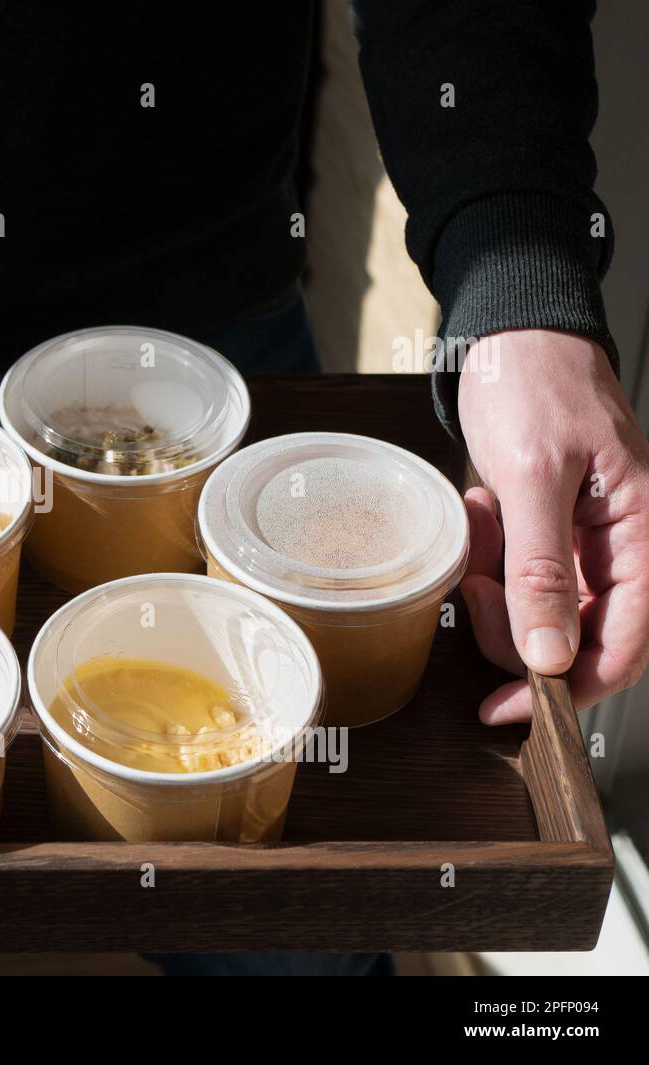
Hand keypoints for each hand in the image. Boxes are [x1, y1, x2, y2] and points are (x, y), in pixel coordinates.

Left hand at [457, 328, 648, 723]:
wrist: (511, 332)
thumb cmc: (535, 383)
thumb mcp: (534, 476)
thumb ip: (543, 568)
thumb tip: (550, 655)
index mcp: (640, 535)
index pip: (621, 647)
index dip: (567, 690)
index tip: (507, 710)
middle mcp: (616, 547)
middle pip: (571, 638)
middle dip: (512, 626)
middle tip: (471, 586)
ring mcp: (578, 541)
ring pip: (536, 608)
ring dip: (495, 586)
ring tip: (481, 524)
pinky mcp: (542, 529)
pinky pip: (513, 573)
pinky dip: (486, 558)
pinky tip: (480, 513)